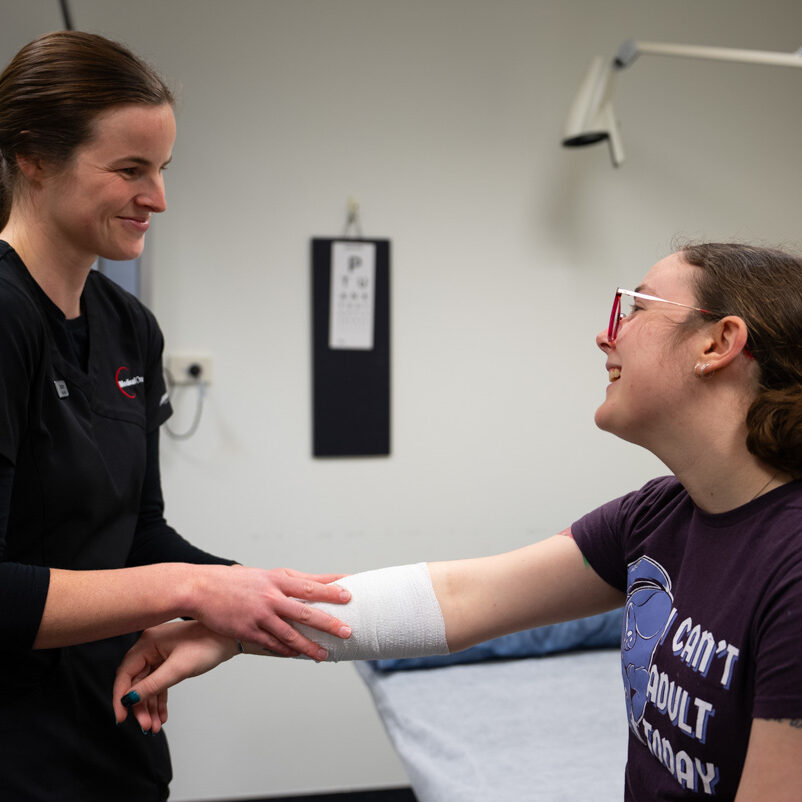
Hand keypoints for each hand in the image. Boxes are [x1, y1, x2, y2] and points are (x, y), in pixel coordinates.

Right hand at [113, 620, 236, 732]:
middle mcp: (150, 646)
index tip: (121, 719)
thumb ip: (152, 685)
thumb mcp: (178, 669)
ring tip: (154, 727)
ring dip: (150, 706)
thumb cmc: (207, 645)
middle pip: (136, 682)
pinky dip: (159, 699)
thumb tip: (128, 700)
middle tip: (146, 726)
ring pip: (147, 685)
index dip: (120, 698)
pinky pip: (159, 683)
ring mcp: (159, 653)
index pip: (125, 673)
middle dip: (140, 706)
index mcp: (147, 642)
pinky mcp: (169, 660)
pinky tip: (161, 716)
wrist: (229, 638)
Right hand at [190, 565, 351, 659]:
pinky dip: (286, 651)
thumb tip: (312, 586)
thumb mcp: (264, 575)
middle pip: (305, 611)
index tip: (350, 594)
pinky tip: (298, 656)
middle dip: (328, 622)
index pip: (310, 584)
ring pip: (290, 634)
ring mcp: (260, 615)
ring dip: (310, 646)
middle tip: (347, 630)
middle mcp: (271, 596)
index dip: (331, 589)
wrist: (201, 589)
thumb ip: (287, 582)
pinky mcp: (248, 631)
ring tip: (325, 654)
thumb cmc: (235, 581)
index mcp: (277, 579)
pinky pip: (272, 644)